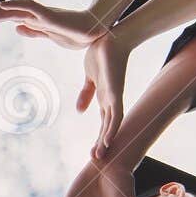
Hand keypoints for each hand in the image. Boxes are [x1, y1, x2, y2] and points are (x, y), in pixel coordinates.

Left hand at [0, 0, 108, 50]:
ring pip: (15, 10)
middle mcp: (35, 15)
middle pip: (8, 14)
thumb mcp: (48, 36)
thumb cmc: (74, 34)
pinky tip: (3, 5)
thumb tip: (18, 28)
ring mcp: (41, 14)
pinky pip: (29, 6)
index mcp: (34, 21)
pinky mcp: (49, 14)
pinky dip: (16, 4)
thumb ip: (34, 31)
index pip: (9, 19)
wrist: (93, 31)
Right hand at [79, 35, 128, 159]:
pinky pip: (116, 114)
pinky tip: (107, 139)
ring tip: (100, 155)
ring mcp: (114, 97)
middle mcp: (111, 101)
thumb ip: (86, 94)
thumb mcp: (89, 78)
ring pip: (112, 125)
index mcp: (105, 98)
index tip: (92, 152)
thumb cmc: (100, 54)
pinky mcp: (116, 92)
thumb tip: (79, 110)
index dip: (98, 138)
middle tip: (95, 159)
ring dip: (106, 141)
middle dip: (101, 144)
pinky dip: (112, 128)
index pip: (103, 123)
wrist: (108, 37)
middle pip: (107, 128)